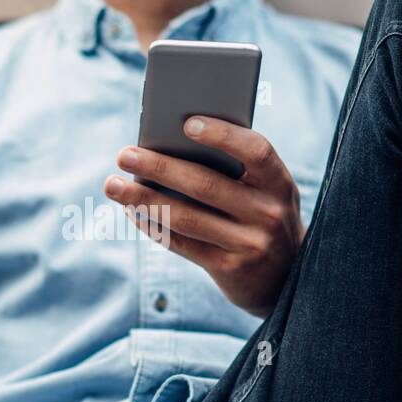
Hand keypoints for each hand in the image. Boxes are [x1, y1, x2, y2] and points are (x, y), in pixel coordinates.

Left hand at [104, 115, 305, 316]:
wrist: (288, 278)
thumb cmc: (262, 216)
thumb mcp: (265, 191)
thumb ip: (235, 169)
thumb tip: (169, 145)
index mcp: (279, 182)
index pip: (255, 150)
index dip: (223, 135)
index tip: (187, 122)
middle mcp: (268, 213)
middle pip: (206, 184)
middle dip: (159, 167)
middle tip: (124, 155)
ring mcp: (250, 244)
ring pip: (187, 217)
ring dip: (144, 199)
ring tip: (113, 186)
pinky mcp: (229, 268)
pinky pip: (183, 243)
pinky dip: (153, 226)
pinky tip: (132, 212)